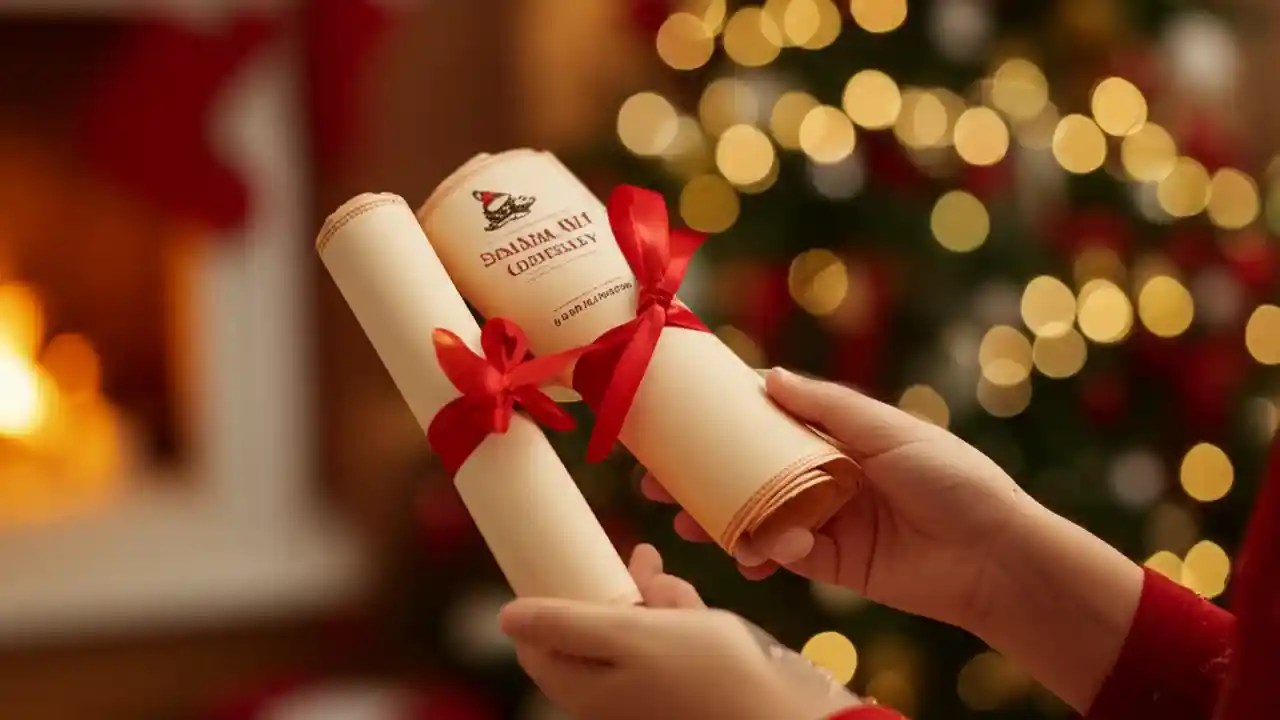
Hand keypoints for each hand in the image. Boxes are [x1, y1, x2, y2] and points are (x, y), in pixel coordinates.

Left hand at [501, 544, 859, 719]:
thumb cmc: (705, 674)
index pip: (538, 645)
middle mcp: (614, 697)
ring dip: (644, 598)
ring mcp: (652, 694)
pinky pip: (669, 644)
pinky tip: (683, 598)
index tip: (548, 561)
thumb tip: (506, 616)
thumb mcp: (628, 635)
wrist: (783, 715)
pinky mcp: (687, 688)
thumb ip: (565, 624)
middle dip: (604, 591)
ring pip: (633, 634)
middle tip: (616, 558)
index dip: (540, 602)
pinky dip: (674, 616)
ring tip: (657, 572)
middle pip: (589, 634)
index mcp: (587, 690)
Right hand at [644, 368, 1142, 710]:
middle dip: (697, 473)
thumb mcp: (888, 428)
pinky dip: (759, 553)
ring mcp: (818, 515)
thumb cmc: (950, 477)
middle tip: (652, 478)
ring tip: (686, 520)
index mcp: (834, 431)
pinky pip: (776, 552)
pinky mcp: (825, 559)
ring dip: (716, 516)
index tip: (673, 408)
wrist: (990, 556)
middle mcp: (819, 470)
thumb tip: (766, 374)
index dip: (720, 411)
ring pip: (750, 510)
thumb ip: (827, 406)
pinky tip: (753, 556)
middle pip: (743, 466)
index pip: (766, 414)